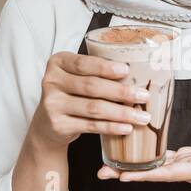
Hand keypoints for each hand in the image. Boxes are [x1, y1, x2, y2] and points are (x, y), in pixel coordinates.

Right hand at [27, 50, 150, 151]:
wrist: (47, 124)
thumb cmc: (70, 94)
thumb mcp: (76, 77)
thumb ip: (96, 72)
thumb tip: (136, 76)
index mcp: (57, 63)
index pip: (83, 63)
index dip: (105, 67)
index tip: (126, 71)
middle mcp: (51, 81)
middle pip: (91, 86)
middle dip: (121, 92)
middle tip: (143, 96)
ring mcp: (52, 104)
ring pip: (93, 108)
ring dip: (121, 112)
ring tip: (141, 116)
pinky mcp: (58, 125)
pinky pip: (90, 125)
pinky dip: (111, 127)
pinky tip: (126, 127)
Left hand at [97, 143, 190, 190]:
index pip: (167, 173)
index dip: (145, 174)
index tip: (122, 176)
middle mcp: (190, 170)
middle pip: (154, 172)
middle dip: (129, 172)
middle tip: (101, 172)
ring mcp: (189, 166)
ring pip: (156, 166)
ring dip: (133, 167)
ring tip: (108, 165)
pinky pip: (166, 158)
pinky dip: (149, 156)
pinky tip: (134, 152)